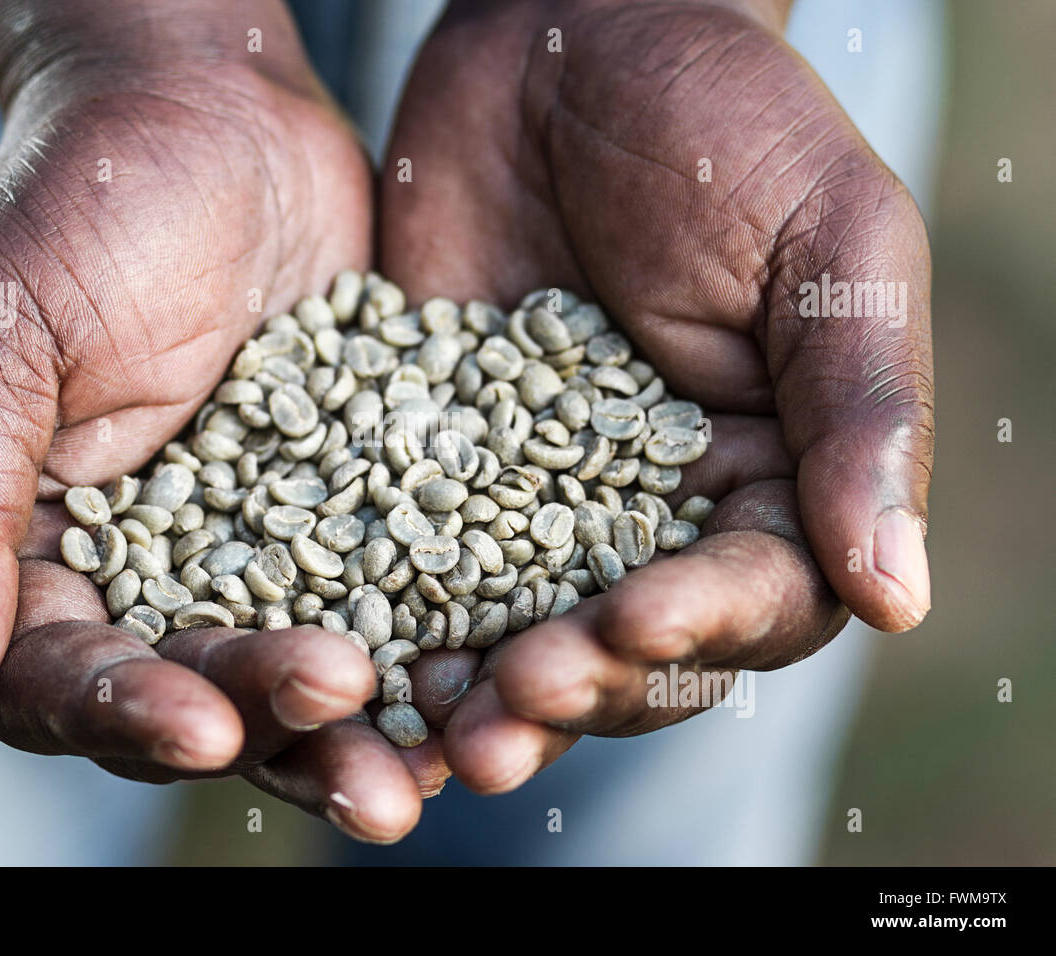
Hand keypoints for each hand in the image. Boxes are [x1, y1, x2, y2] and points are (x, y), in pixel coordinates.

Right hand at [0, 0, 441, 840]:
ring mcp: (260, 546)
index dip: (128, 717)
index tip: (207, 725)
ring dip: (365, 729)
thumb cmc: (74, 204)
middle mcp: (150, 571)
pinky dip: (433, 644)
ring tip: (437, 768)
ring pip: (303, 668)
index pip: (64, 678)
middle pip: (201, 697)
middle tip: (367, 778)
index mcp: (38, 553)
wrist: (211, 114)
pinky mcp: (355, 509)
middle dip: (278, 739)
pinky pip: (393, 592)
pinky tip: (488, 681)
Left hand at [381, 0, 932, 790]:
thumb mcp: (824, 244)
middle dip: (580, 684)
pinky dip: (397, 614)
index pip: (756, 599)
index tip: (634, 623)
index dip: (702, 628)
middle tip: (514, 701)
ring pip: (521, 629)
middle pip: (631, 647)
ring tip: (438, 723)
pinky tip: (359, 649)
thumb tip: (899, 599)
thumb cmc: (722, 121)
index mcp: (770, 476)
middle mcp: (654, 510)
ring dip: (484, 689)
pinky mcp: (439, 464)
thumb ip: (856, 413)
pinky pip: (419, 558)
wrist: (563, 38)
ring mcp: (538, 496)